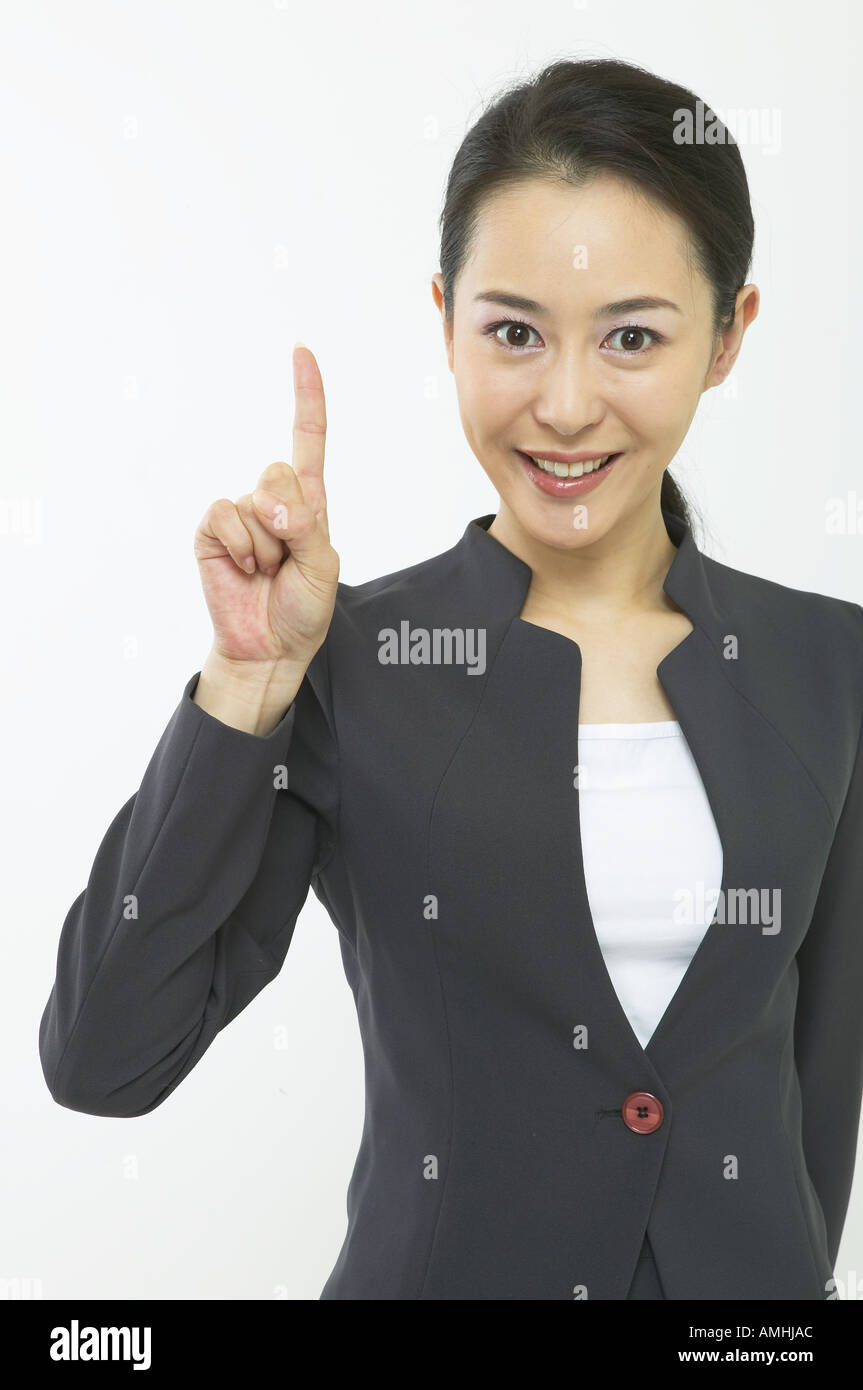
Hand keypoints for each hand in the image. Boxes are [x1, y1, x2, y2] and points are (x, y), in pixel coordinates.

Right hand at [193, 344, 339, 674]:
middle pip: (279, 471)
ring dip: (266, 544)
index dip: (307, 397)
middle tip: (287, 560)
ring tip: (266, 572)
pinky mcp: (211, 531)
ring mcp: (239, 514)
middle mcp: (272, 501)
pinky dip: (239, 544)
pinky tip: (244, 568)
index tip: (302, 352)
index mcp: (307, 503)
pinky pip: (224, 514)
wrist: (270, 647)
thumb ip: (304, 525)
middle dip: (288, 519)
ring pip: (254, 500)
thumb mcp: (323, 564)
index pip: (308, 440)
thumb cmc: (303, 608)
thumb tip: (267, 503)